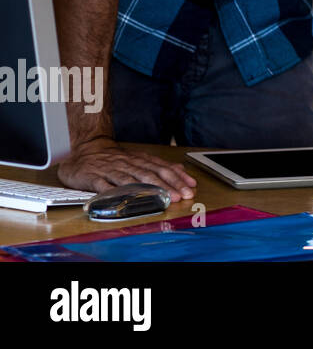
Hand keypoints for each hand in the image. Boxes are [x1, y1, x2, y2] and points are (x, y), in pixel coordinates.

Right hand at [55, 137, 195, 199]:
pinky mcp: (94, 178)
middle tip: (180, 196)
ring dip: (148, 191)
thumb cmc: (115, 158)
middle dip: (168, 186)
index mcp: (140, 160)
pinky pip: (105, 186)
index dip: (177, 178)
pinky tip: (124, 200)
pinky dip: (115, 193)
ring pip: (133, 181)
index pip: (163, 168)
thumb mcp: (139, 158)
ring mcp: (112, 171)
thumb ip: (158, 165)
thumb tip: (181, 170)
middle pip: (151, 175)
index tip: (190, 187)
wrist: (86, 148)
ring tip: (162, 199)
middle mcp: (129, 164)